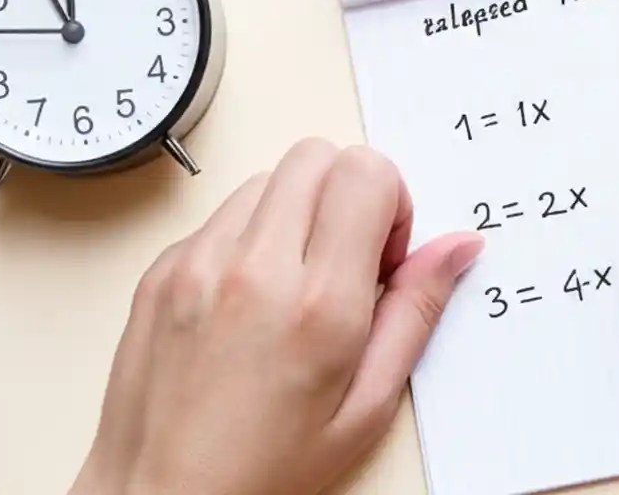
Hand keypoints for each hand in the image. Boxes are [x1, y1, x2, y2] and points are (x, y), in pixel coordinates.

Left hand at [68, 139, 483, 494]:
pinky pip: (222, 214)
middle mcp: (254, 268)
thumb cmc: (263, 470)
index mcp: (319, 304)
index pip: (367, 173)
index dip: (391, 204)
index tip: (384, 256)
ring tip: (296, 285)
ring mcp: (198, 262)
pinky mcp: (161, 268)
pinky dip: (249, 237)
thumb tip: (456, 248)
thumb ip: (415, 314)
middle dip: (347, 194)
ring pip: (269, 178)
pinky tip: (252, 300)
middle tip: (347, 261)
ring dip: (297, 212)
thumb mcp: (366, 407)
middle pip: (318, 155)